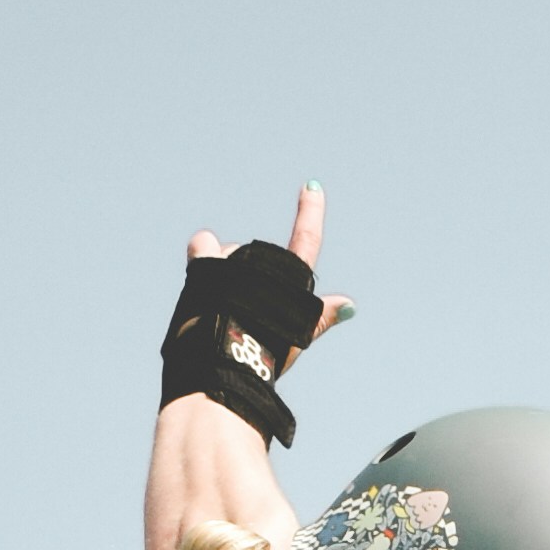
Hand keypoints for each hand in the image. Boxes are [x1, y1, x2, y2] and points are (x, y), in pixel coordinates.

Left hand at [178, 180, 345, 346]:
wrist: (222, 361)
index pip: (306, 241)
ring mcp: (232, 261)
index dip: (310, 213)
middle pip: (251, 259)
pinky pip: (202, 248)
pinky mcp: (205, 261)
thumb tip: (350, 305)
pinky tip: (200, 286)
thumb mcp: (294, 335)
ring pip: (226, 255)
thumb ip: (319, 316)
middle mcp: (261, 265)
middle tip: (235, 311)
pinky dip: (201, 260)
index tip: (311, 187)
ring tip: (216, 308)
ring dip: (220, 272)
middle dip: (240, 277)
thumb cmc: (262, 355)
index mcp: (287, 282)